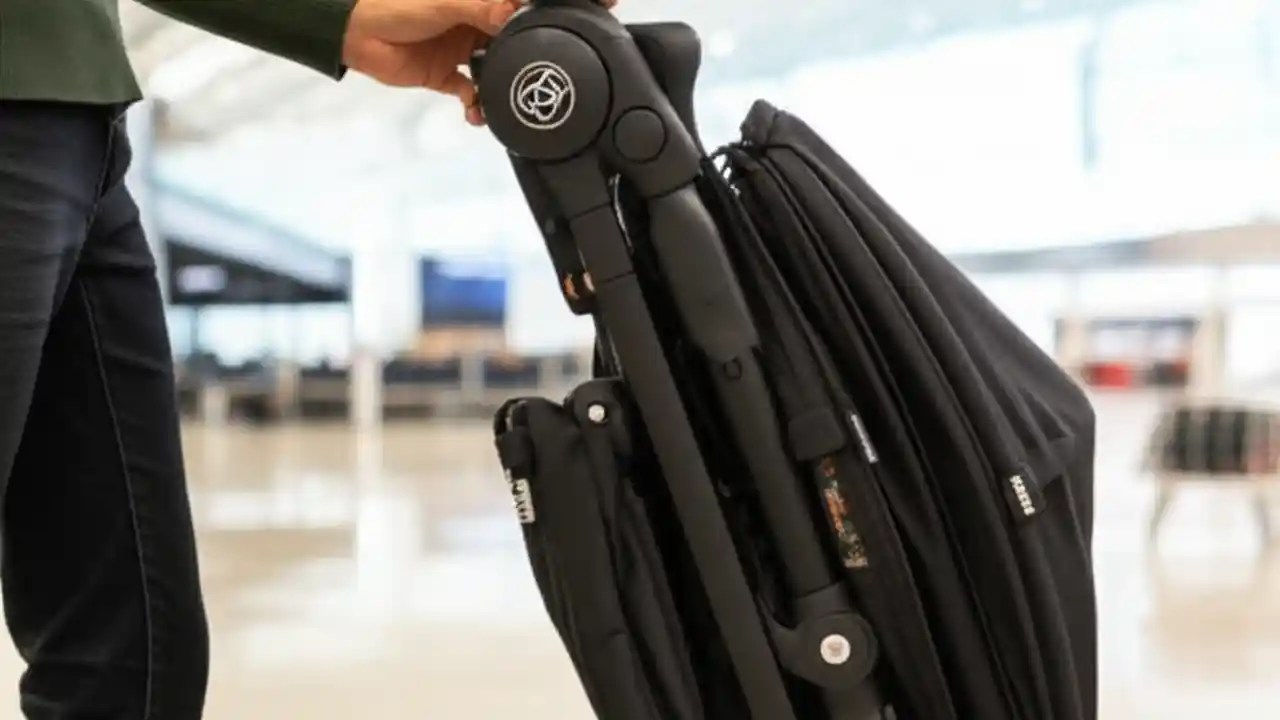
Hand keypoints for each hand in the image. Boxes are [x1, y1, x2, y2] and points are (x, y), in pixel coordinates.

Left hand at [343, 0, 619, 125]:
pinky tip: (478, 114)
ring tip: (514, 100)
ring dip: (508, 88)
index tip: (597, 9)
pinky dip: (479, 108)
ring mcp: (465, 46)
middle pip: (521, 36)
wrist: (348, 32)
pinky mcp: (449, 73)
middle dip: (539, 52)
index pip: (529, 3)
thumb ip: (484, 8)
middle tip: (562, 68)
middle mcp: (480, 19)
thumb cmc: (390, 2)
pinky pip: (475, 95)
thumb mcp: (445, 1)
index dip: (559, 8)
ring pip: (502, 69)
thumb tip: (516, 13)